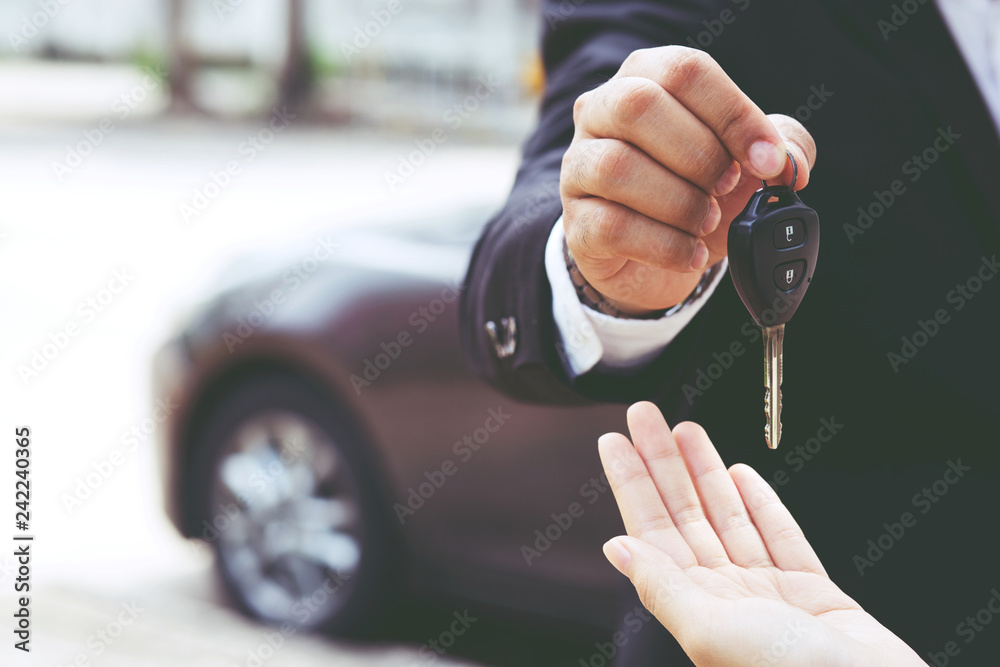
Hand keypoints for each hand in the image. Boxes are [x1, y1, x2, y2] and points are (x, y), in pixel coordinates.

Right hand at [561, 46, 816, 314]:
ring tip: (708, 221)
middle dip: (698, 153)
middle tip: (728, 186)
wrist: (655, 257)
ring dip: (680, 201)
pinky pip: (612, 226)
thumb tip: (789, 164)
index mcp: (645, 78)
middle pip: (638, 106)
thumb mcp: (748, 162)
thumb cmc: (697, 191)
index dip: (734, 114)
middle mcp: (600, 112)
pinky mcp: (576, 223)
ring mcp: (578, 168)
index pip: (685, 72)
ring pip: (617, 167)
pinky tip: (690, 253)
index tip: (769, 159)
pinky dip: (664, 245)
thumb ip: (782, 148)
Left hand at [597, 402, 922, 665]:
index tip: (615, 441)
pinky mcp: (810, 592)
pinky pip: (778, 536)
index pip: (651, 530)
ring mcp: (767, 592)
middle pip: (685, 515)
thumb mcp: (710, 630)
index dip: (632, 483)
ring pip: (727, 518)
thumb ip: (662, 586)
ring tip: (686, 430)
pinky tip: (741, 474)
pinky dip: (759, 502)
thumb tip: (615, 549)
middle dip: (663, 463)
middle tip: (644, 415)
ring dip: (705, 472)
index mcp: (696, 605)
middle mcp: (726, 596)